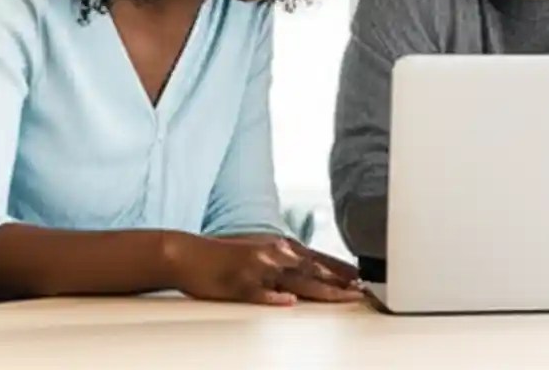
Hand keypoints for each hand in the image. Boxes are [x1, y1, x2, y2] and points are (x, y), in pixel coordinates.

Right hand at [166, 233, 362, 305]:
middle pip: (310, 270)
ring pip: (293, 281)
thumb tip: (308, 264)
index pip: (315, 259)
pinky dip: (274, 297)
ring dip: (319, 289)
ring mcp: (256, 269)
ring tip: (340, 296)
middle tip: (360, 291)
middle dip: (337, 282)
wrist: (188, 254)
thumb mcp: (259, 249)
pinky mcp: (238, 284)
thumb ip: (284, 258)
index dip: (339, 270)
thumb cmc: (223, 255)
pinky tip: (289, 301)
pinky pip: (259, 293)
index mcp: (277, 248)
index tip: (360, 278)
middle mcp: (271, 255)